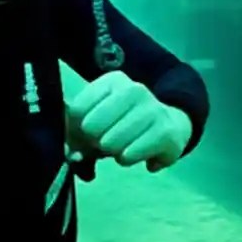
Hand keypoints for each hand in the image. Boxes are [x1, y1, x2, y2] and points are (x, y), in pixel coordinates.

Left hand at [66, 71, 192, 172]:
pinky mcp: (165, 133)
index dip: (78, 127)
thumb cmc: (125, 122)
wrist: (170, 124)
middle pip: (91, 127)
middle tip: (108, 140)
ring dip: (112, 152)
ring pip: (111, 144)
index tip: (90, 129)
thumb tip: (71, 154)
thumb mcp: (99, 117)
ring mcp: (152, 109)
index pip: (77, 110)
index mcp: (112, 81)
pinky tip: (136, 152)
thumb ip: (76, 132)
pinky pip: (129, 156)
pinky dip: (127, 160)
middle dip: (95, 140)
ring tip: (124, 146)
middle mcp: (134, 89)